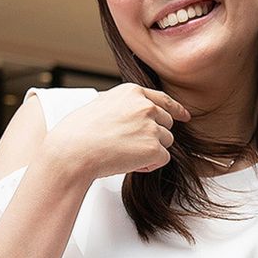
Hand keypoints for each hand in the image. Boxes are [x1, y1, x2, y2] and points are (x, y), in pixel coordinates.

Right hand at [46, 83, 190, 179]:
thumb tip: (130, 115)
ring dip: (150, 151)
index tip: (184, 116)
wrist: (73, 150)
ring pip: (166, 142)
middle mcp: (145, 106)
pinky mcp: (153, 147)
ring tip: (123, 153)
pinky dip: (149, 165)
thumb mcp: (101, 105)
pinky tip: (128, 163)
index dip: (176, 109)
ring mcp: (151, 126)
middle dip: (153, 136)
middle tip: (129, 146)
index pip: (162, 100)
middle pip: (166, 124)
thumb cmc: (78, 132)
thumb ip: (122, 107)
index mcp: (132, 92)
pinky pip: (162, 159)